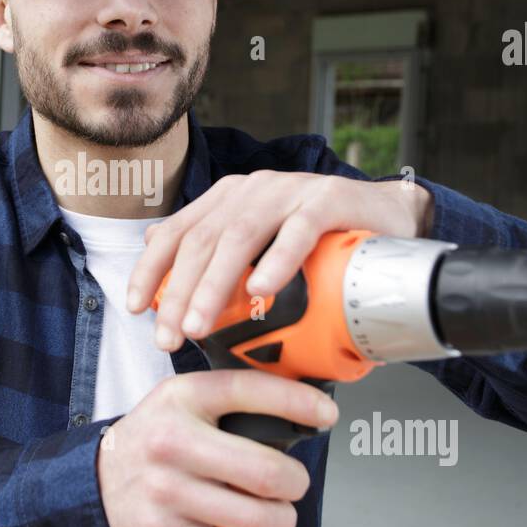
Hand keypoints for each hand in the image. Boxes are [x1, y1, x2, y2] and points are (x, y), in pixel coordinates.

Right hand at [97, 368, 337, 526]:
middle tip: (293, 484)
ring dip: (282, 521)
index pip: (246, 390)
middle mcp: (172, 442)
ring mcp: (167, 492)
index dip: (296, 402)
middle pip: (265, 470)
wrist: (94, 484)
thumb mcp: (181, 403)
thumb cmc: (152, 443)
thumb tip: (301, 410)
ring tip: (276, 516)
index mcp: (181, 400)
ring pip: (257, 517)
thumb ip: (231, 402)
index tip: (325, 414)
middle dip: (296, 482)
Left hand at [127, 171, 431, 350]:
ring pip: (241, 236)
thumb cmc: (323, 240)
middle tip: (170, 336)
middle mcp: (253, 190)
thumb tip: (164, 263)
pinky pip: (298, 230)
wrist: (391, 216)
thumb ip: (221, 254)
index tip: (135, 308)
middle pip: (203, 241)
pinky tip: (263, 290)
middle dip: (179, 292)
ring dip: (216, 284)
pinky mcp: (329, 199)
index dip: (150, 270)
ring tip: (201, 324)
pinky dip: (278, 260)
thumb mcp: (264, 246)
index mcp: (230, 199)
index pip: (176, 232)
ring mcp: (291, 191)